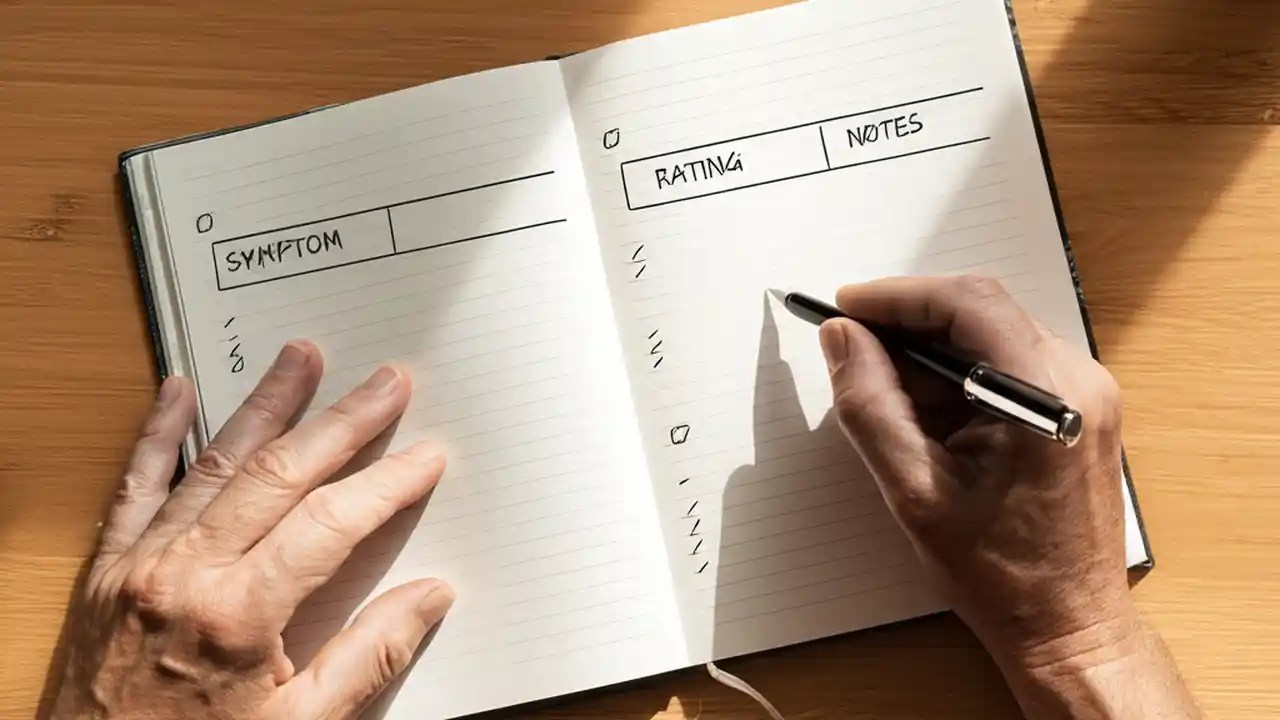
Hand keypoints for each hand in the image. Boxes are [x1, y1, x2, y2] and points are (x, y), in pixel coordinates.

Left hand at [52, 342, 452, 719]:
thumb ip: (368, 658)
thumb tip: (432, 596)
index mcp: (240, 615)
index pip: (331, 523)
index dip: (386, 484)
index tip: (426, 456)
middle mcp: (187, 573)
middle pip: (279, 474)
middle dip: (342, 422)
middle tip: (387, 381)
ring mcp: (141, 563)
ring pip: (213, 463)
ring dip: (265, 405)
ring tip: (302, 357)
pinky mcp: (106, 568)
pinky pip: (134, 485)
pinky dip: (157, 434)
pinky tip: (177, 390)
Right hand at [821, 276, 1197, 717]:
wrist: (1069, 626)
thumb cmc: (999, 574)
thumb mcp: (914, 490)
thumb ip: (872, 406)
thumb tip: (842, 339)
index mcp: (1046, 394)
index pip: (967, 303)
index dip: (898, 296)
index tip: (845, 308)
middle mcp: (1078, 379)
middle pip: (981, 310)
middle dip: (909, 323)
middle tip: (852, 348)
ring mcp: (1086, 392)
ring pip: (991, 335)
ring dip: (932, 351)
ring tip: (885, 393)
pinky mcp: (1079, 409)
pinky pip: (1008, 364)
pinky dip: (959, 375)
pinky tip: (926, 414)